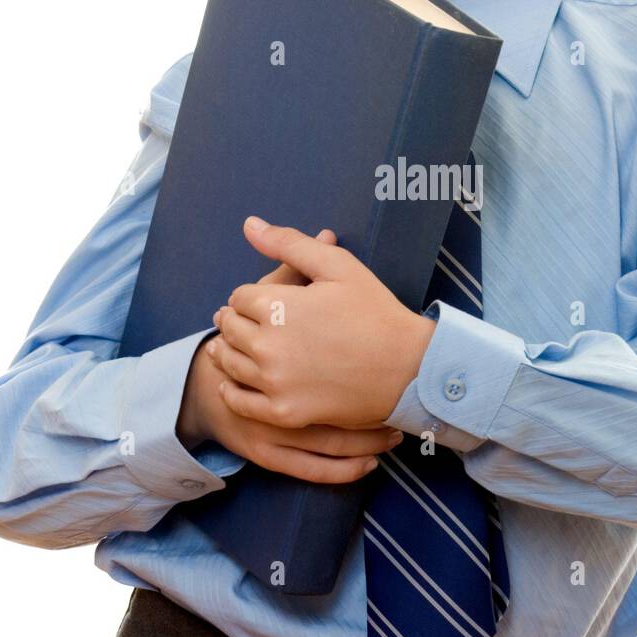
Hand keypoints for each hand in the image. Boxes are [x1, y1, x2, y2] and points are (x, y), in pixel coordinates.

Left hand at [176, 229, 404, 480]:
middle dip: (236, 321)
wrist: (408, 368)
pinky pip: (240, 401)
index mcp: (276, 306)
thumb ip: (289, 243)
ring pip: (230, 363)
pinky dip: (232, 390)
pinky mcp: (284, 412)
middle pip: (230, 329)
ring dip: (228, 351)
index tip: (260, 302)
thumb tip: (249, 224)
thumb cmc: (375, 313)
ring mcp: (274, 382)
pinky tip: (237, 382)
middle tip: (244, 323)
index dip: (249, 297)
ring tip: (238, 347)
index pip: (239, 297)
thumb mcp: (337, 266)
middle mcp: (267, 345)